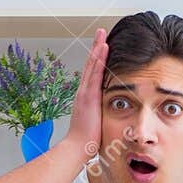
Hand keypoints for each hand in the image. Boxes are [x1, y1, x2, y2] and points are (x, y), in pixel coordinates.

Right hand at [63, 28, 107, 161]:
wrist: (77, 148)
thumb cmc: (85, 142)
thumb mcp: (94, 125)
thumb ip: (99, 117)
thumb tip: (104, 119)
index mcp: (85, 99)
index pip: (91, 75)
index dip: (96, 61)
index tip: (101, 48)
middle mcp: (83, 92)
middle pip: (89, 65)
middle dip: (95, 48)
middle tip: (101, 33)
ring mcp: (85, 93)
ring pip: (91, 65)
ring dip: (97, 48)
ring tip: (102, 34)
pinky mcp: (88, 95)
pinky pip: (95, 73)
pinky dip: (99, 59)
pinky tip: (104, 47)